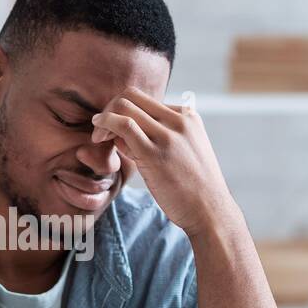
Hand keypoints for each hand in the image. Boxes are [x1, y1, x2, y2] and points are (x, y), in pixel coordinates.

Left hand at [91, 87, 239, 236]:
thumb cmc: (193, 189)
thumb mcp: (184, 153)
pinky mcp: (154, 153)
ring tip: (98, 137)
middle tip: (100, 130)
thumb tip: (123, 132)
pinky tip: (98, 139)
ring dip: (104, 118)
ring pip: (124, 107)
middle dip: (110, 108)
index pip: (145, 100)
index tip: (115, 130)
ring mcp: (167, 136)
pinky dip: (105, 125)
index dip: (123, 111)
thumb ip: (159, 138)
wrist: (209, 211)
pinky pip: (123, 126)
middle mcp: (179, 121)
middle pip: (132, 96)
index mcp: (188, 117)